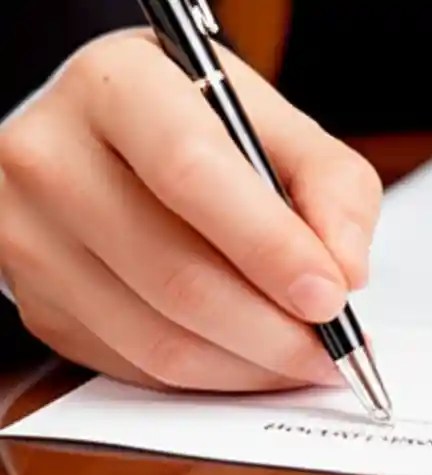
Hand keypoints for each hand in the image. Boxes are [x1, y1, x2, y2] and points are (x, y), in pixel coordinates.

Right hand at [0, 29, 381, 391]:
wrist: (110, 139)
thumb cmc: (203, 127)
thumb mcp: (279, 125)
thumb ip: (333, 188)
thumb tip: (346, 272)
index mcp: (117, 87)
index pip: (191, 173)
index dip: (270, 248)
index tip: (331, 297)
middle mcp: (52, 156)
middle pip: (176, 275)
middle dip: (275, 330)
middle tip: (336, 348)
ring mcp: (28, 236)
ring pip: (158, 338)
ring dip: (252, 366)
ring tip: (308, 358)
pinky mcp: (35, 303)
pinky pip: (137, 365)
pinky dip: (214, 376)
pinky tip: (256, 359)